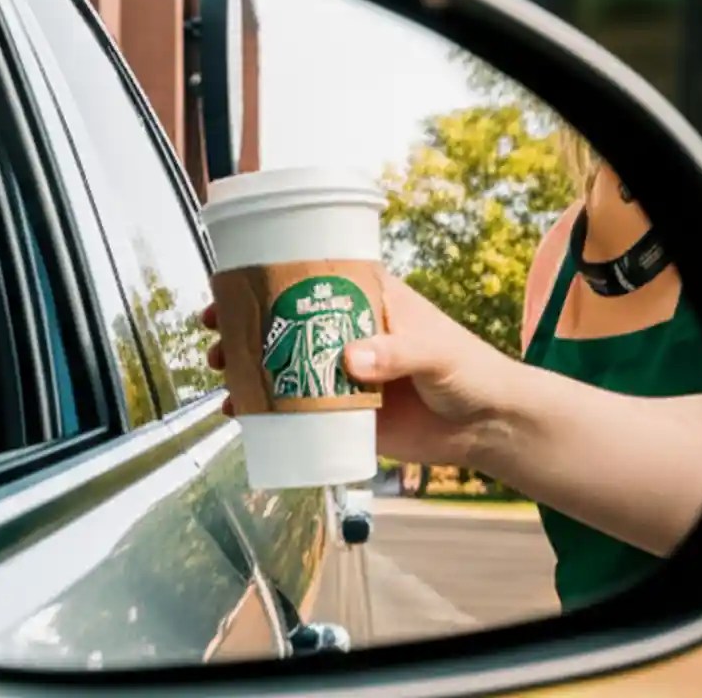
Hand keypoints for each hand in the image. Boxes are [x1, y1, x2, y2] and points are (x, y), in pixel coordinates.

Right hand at [201, 273, 514, 466]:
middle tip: (214, 329)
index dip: (268, 275)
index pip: (311, 275)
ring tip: (221, 369)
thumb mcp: (434, 352)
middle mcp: (347, 332)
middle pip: (284, 319)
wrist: (486, 427)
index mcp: (369, 299)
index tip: (233, 281)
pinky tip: (239, 412)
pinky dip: (263, 409)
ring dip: (246, 363)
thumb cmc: (470, 371)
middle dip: (243, 321)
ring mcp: (341, 372)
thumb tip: (349, 359)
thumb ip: (396, 353)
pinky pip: (293, 408)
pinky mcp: (341, 412)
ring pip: (282, 362)